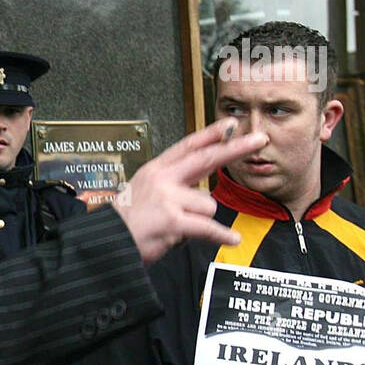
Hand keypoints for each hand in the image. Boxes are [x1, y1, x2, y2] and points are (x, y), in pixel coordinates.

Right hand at [110, 118, 268, 264]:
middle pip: (206, 158)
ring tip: (177, 229)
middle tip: (259, 139)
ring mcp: (168, 198)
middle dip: (236, 148)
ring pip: (208, 205)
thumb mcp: (143, 190)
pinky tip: (231, 239)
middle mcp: (162, 179)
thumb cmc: (126, 221)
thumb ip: (172, 184)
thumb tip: (203, 189)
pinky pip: (207, 227)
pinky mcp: (173, 220)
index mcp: (155, 170)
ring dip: (200, 220)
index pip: (187, 146)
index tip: (231, 124)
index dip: (211, 134)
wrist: (106, 240)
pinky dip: (221, 236)